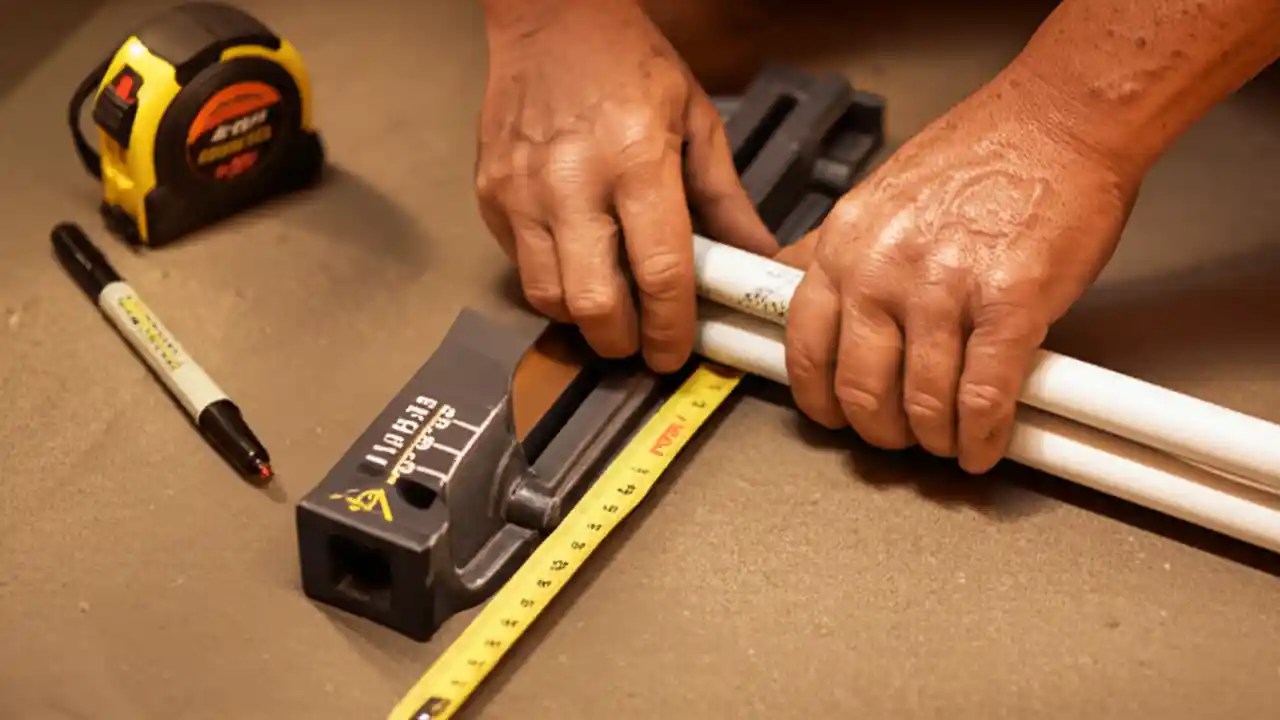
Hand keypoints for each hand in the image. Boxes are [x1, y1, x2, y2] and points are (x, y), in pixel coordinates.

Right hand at [475, 0, 776, 371]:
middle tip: (641, 339)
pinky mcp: (491, 194)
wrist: (550, 17)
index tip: (675, 350)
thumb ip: (725, 200)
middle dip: (622, 339)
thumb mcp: (695, 120)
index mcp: (637, 159)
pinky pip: (519, 265)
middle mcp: (572, 180)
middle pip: (593, 302)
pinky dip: (550, 279)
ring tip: (609, 302)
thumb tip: (754, 258)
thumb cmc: (627, 61)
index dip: (671, 327)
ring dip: (583, 315)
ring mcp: (522, 190)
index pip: (659, 272)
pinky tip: (576, 259)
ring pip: (547, 296)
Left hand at [779, 68, 1141, 472]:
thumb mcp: (879, 198)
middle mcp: (882, 269)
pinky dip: (981, 437)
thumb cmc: (981, 154)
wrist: (1060, 122)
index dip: (820, 399)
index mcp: (845, 244)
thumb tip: (797, 287)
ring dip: (935, 439)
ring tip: (947, 441)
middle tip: (899, 437)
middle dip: (880, 431)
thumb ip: (838, 252)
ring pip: (921, 404)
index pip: (804, 347)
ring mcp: (943, 289)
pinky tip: (982, 447)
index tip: (835, 416)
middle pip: (860, 389)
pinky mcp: (1008, 305)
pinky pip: (982, 398)